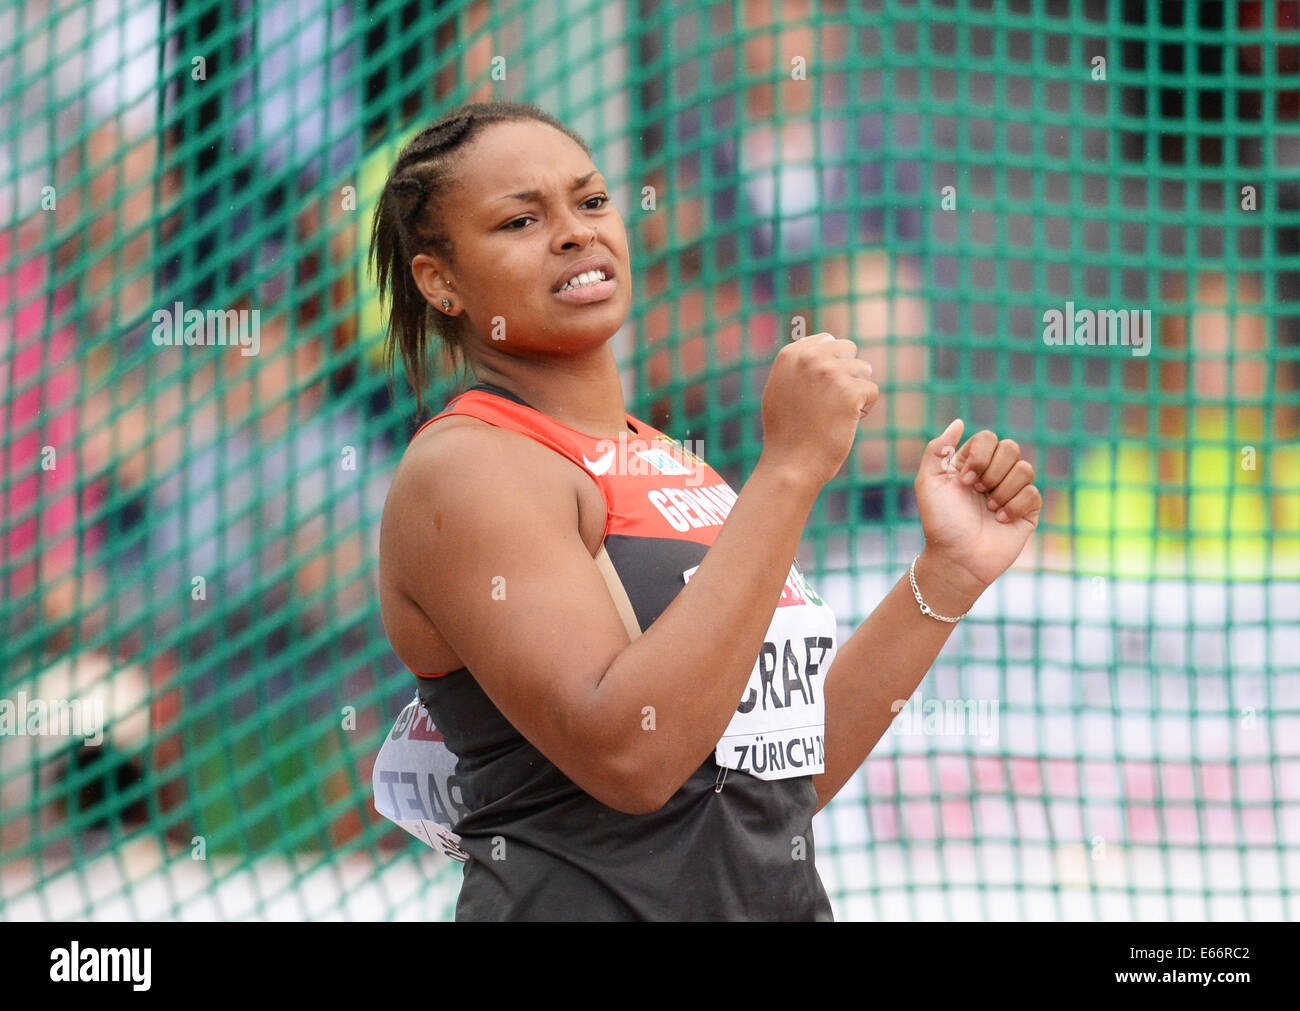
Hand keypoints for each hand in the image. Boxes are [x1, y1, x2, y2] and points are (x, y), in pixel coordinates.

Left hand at [913, 419, 1041, 588]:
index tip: (963, 481)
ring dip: (1002, 491)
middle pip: (1010, 447)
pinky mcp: (1028, 510)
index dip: (978, 456)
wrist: (957, 558)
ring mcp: (1012, 491)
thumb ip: (937, 449)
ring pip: (1025, 468)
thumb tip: (959, 422)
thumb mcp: (928, 482)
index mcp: (971, 463)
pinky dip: (1014, 507)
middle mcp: (993, 473)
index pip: (988, 438)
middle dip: (992, 472)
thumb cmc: (940, 522)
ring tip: (988, 509)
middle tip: (977, 492)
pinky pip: (1033, 493)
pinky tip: (999, 520)